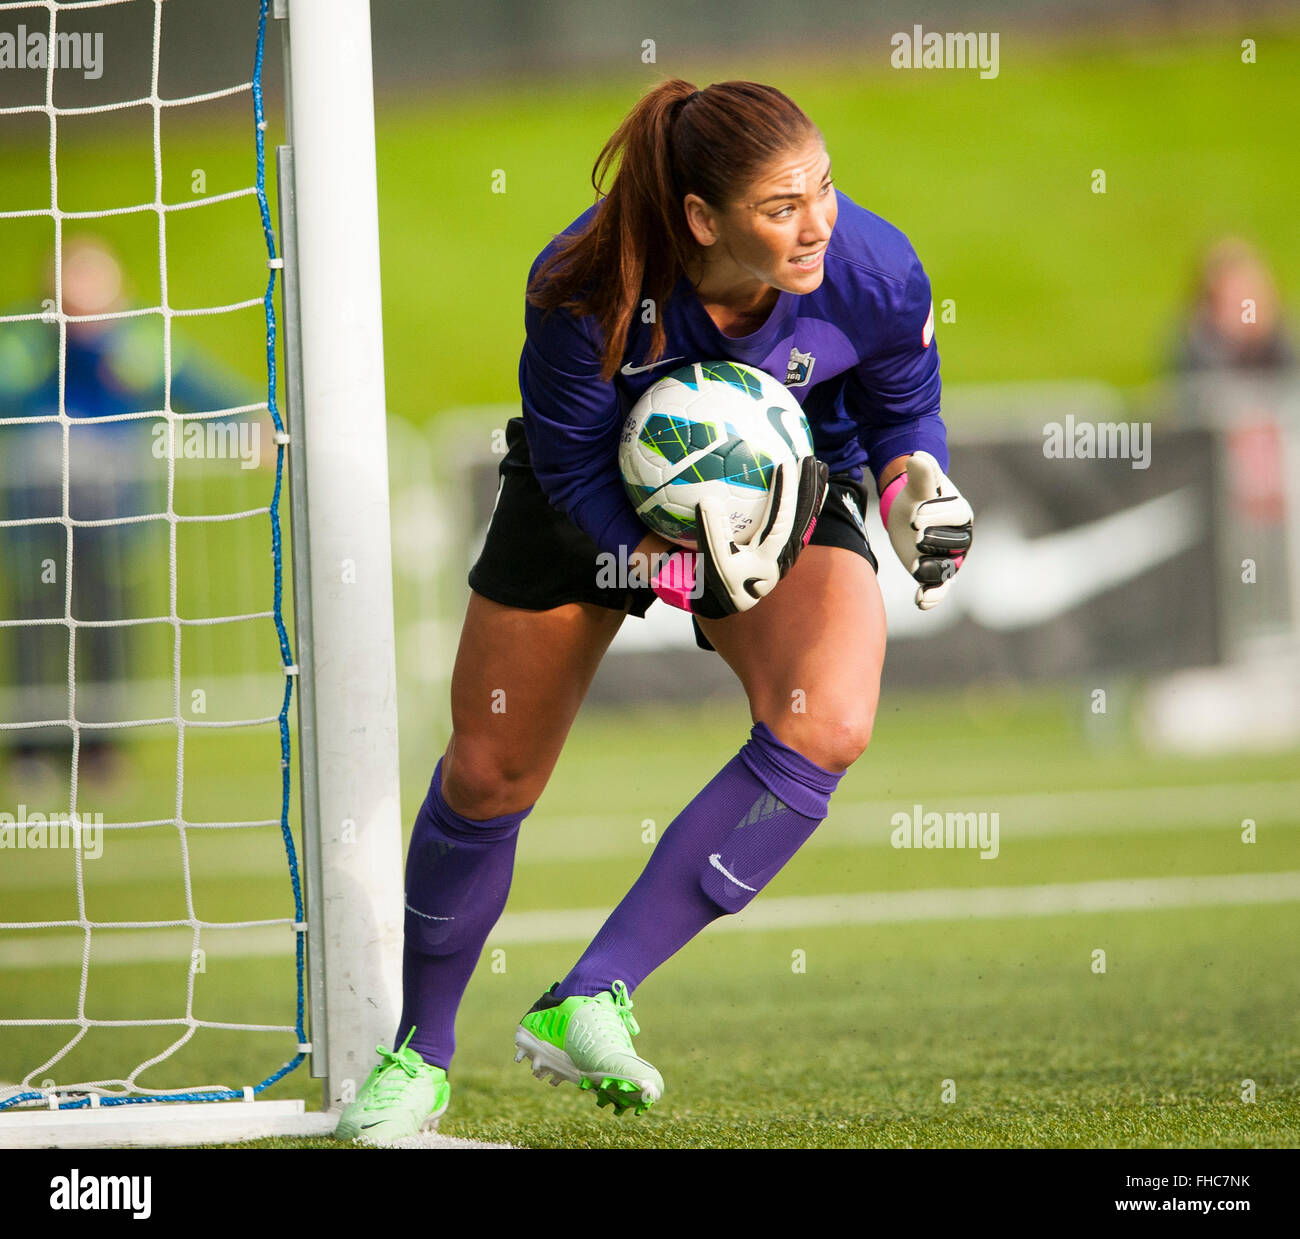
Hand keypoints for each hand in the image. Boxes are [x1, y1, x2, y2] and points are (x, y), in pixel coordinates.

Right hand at [652, 454, 828, 616]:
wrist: (717, 603)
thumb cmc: (707, 582)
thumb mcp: (706, 561)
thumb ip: (708, 533)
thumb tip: (706, 499)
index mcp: (765, 560)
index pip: (780, 522)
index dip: (783, 494)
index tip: (784, 464)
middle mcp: (781, 558)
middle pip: (801, 519)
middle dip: (808, 489)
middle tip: (811, 458)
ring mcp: (784, 554)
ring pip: (804, 521)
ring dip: (812, 494)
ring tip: (818, 466)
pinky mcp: (783, 551)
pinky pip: (798, 522)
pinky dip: (804, 502)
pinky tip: (807, 483)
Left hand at [879, 451, 971, 610]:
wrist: (908, 516)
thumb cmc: (917, 498)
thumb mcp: (917, 486)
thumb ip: (921, 473)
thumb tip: (917, 456)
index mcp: (960, 511)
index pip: (956, 514)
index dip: (937, 515)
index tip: (916, 516)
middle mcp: (961, 537)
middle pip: (955, 541)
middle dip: (935, 540)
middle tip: (916, 537)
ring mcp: (951, 557)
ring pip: (947, 566)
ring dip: (933, 568)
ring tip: (916, 566)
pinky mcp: (936, 574)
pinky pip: (940, 589)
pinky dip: (932, 596)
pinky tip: (920, 601)